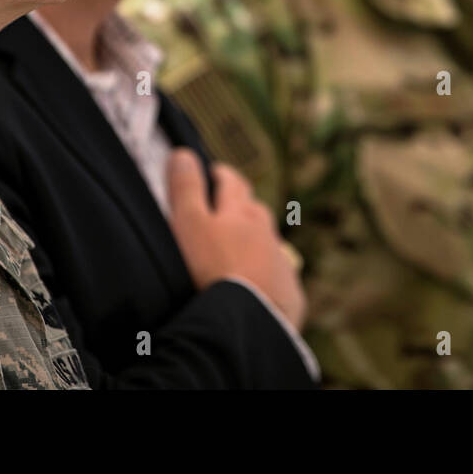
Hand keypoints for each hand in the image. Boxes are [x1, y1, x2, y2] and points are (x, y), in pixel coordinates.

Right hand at [167, 148, 306, 328]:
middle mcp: (265, 232)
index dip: (223, 175)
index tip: (215, 172)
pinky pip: (278, 277)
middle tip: (227, 208)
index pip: (233, 183)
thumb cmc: (213, 268)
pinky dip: (267, 275)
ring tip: (240, 250)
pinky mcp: (289, 293)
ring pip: (269, 243)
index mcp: (240, 212)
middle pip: (255, 210)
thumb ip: (186, 188)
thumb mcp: (189, 224)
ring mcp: (280, 262)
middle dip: (242, 205)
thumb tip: (183, 153)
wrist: (251, 320)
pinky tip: (258, 286)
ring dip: (256, 241)